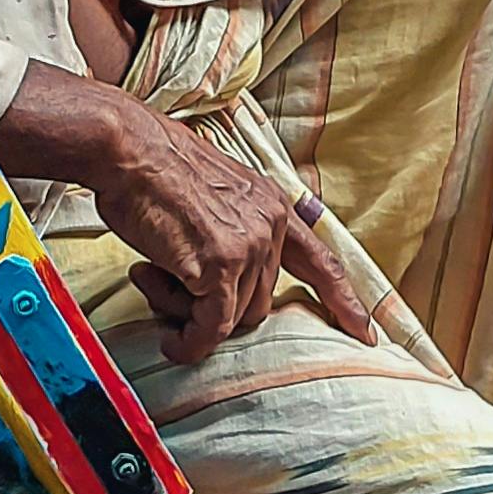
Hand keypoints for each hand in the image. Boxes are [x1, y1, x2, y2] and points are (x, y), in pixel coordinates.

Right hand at [0, 64, 377, 365]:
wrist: (127, 149)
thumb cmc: (152, 171)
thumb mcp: (212, 193)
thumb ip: (232, 229)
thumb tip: (221, 279)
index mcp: (272, 205)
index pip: (320, 260)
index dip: (343, 299)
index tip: (365, 332)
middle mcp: (270, 224)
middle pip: (260, 301)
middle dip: (216, 305)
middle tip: (167, 282)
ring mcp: (248, 246)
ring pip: (235, 317)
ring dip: (193, 315)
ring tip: (153, 278)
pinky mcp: (219, 266)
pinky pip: (212, 328)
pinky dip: (191, 343)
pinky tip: (172, 344)